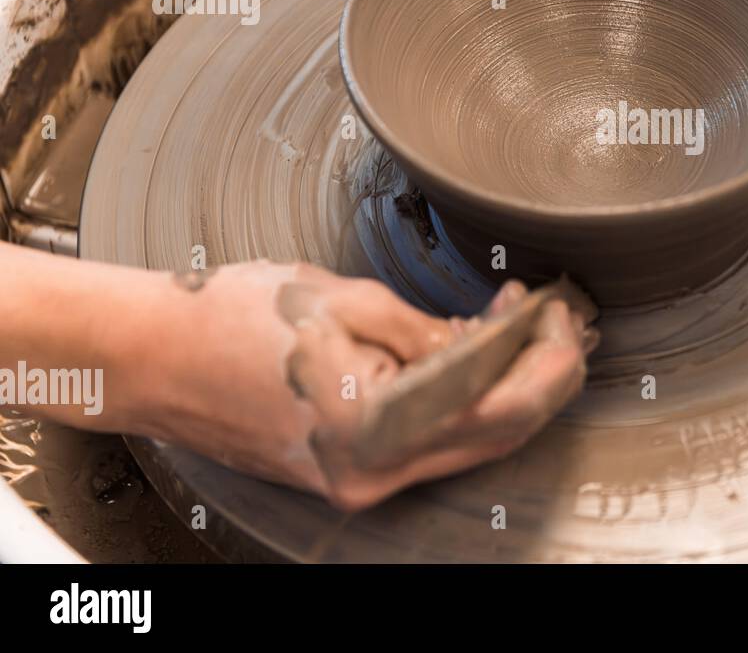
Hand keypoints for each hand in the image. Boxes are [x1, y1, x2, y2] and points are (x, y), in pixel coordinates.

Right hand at [136, 262, 596, 509]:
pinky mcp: (353, 469)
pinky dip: (464, 397)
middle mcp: (373, 472)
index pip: (503, 407)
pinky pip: (431, 438)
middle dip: (542, 373)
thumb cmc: (231, 319)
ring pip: (470, 440)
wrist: (154, 356)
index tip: (561, 311)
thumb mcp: (343, 301)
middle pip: (498, 434)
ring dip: (508, 383)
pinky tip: (472, 348)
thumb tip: (491, 341)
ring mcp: (362, 479)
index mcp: (373, 428)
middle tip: (558, 317)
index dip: (549, 358)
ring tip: (522, 322)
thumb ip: (428, 330)